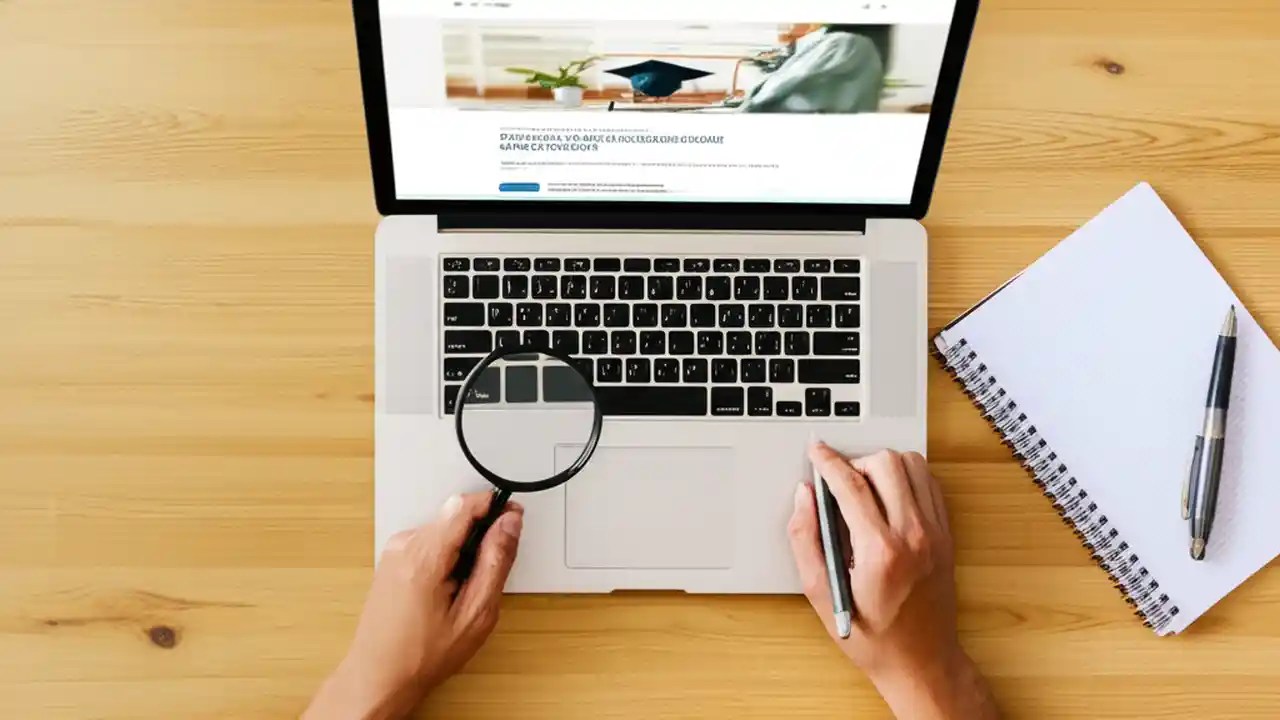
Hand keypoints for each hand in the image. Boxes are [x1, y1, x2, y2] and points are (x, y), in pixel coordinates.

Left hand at [305, 493, 523, 719]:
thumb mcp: (474, 614)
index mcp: (423, 557)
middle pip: (456, 516)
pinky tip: (446, 590)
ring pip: (445, 530)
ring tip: (463, 589)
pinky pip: (430, 542)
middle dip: (480, 536)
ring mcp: (395, 551)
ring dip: (463, 550)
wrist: (379, 676)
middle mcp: (404, 546)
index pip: (464, 505)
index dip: (495, 506)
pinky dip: (446, 558)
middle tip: (488, 573)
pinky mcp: (393, 558)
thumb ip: (495, 562)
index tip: (512, 517)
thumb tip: (509, 524)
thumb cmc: (421, 655)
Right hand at [788, 444, 996, 719]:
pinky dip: (907, 478)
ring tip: (864, 487)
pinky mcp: (946, 534)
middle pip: (885, 464)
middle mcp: (913, 536)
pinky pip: (930, 483)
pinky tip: (889, 495)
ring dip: (883, 467)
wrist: (920, 661)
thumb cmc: (871, 635)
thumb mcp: (821, 593)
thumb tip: (804, 496)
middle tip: (838, 482)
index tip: (816, 452)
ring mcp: (935, 533)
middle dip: (855, 463)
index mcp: (880, 551)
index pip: (851, 484)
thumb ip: (805, 538)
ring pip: (912, 465)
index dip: (827, 461)